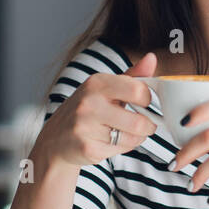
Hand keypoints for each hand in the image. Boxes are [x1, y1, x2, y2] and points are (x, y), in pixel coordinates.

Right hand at [34, 52, 160, 167]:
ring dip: (135, 138)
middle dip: (147, 125)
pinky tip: (110, 142)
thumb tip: (151, 58)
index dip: (147, 99)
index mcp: (97, 83)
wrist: (56, 138)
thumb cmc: (87, 110)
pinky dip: (122, 148)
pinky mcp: (87, 148)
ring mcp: (86, 126)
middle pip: (139, 121)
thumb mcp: (107, 88)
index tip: (143, 103)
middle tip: (142, 124)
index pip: (139, 90)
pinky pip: (121, 149)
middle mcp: (89, 103)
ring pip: (132, 137)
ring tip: (123, 132)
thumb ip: (132, 76)